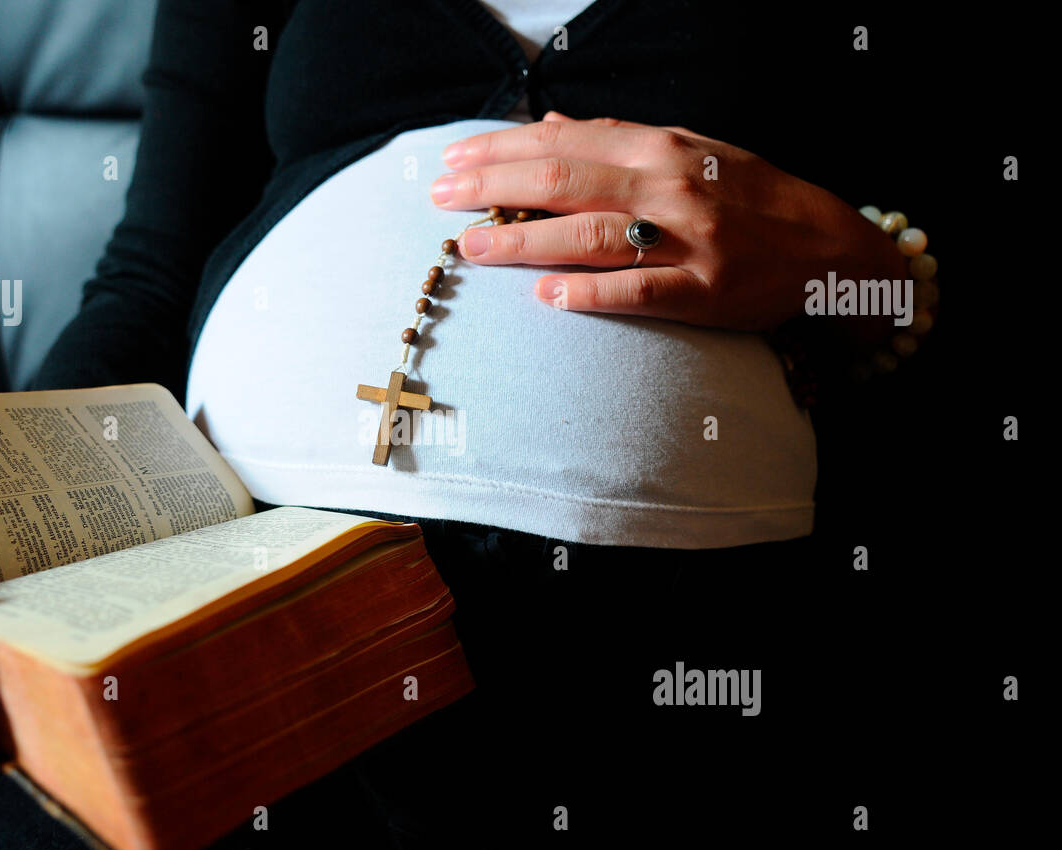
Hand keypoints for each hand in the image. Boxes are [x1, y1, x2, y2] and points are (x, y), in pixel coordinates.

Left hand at [433, 112, 906, 331]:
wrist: (830, 248)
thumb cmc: (751, 199)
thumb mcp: (691, 153)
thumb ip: (620, 143)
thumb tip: (552, 130)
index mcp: (662, 148)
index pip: (565, 143)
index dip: (502, 151)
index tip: (453, 162)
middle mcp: (671, 187)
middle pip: (564, 181)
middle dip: (494, 187)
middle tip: (440, 200)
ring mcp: (688, 240)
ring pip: (590, 235)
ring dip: (523, 240)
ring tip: (471, 247)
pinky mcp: (704, 292)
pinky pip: (639, 292)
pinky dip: (590, 294)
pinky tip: (545, 298)